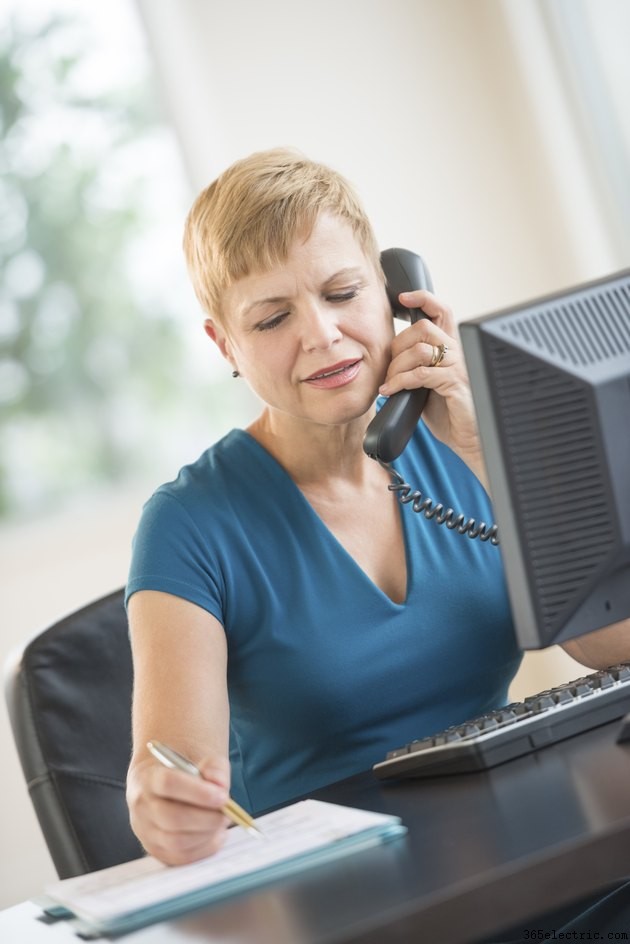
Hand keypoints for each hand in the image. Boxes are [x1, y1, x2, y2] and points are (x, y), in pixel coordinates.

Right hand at [127, 751, 230, 864]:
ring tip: (222, 821)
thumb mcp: (201, 755)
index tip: (222, 796)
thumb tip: (220, 786)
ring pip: (176, 842)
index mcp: (147, 776)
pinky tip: (216, 834)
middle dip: (207, 818)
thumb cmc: (185, 765)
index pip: (168, 784)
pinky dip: (203, 848)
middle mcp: (141, 805)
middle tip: (226, 812)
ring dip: (207, 835)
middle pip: (172, 818)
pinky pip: (180, 857)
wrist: (165, 776)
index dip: (198, 793)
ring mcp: (145, 830)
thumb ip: (214, 767)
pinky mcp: (155, 848)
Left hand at [379, 290, 486, 486]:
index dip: (423, 299)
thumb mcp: (429, 385)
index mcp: (453, 349)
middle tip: (389, 367)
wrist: (472, 440)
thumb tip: (389, 361)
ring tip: (389, 384)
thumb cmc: (451, 414)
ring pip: (420, 349)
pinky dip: (400, 381)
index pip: (442, 311)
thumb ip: (417, 367)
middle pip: (423, 328)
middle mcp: (459, 353)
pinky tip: (390, 392)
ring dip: (396, 366)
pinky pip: (421, 374)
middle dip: (398, 344)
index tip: (403, 298)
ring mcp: (459, 367)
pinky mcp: (455, 384)